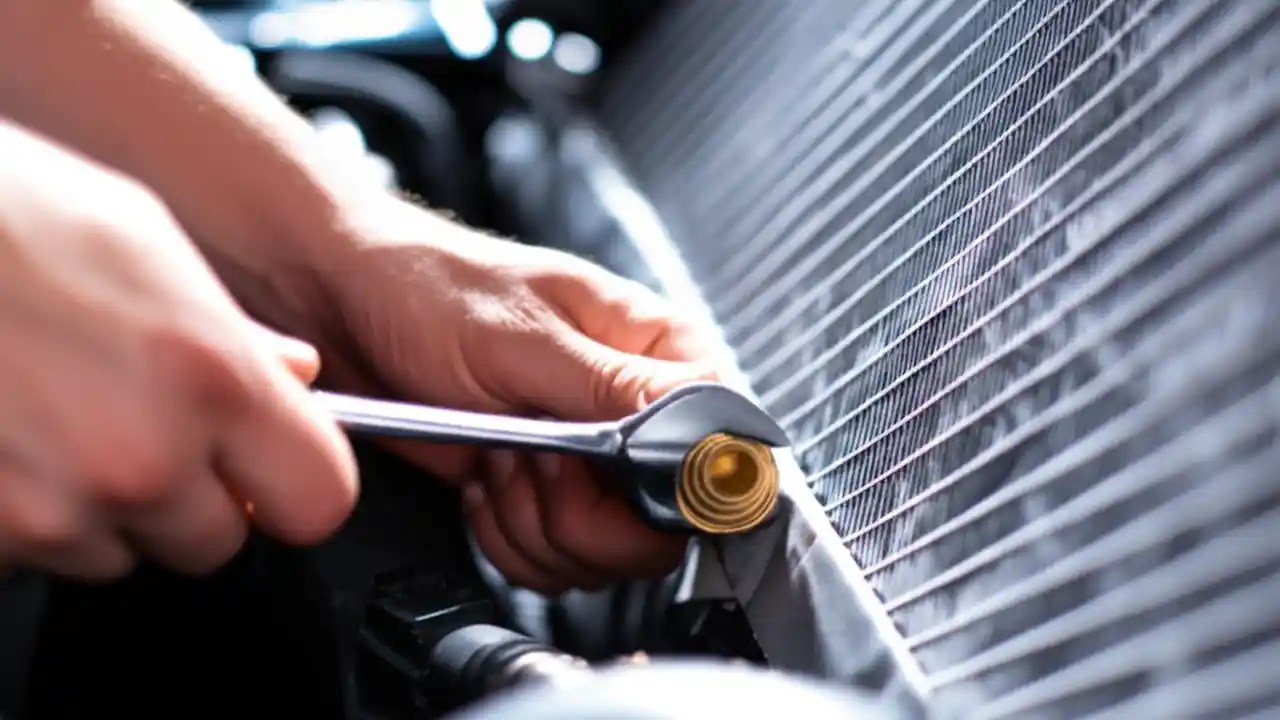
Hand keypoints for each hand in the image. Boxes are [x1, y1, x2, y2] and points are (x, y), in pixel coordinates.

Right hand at [0, 122, 356, 580]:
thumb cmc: (0, 215)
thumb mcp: (144, 239)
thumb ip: (236, 332)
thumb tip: (296, 379)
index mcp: (211, 382)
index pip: (319, 500)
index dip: (297, 484)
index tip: (275, 468)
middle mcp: (141, 461)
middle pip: (216, 541)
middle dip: (191, 496)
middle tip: (140, 425)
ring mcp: (52, 513)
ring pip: (119, 554)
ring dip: (101, 507)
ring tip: (48, 413)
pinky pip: (33, 554)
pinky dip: (22, 513)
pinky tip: (4, 437)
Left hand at [299, 199, 728, 593]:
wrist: (343, 303)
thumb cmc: (431, 288)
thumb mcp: (527, 339)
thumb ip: (622, 392)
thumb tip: (713, 430)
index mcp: (660, 350)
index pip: (724, 446)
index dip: (678, 487)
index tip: (611, 477)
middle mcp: (637, 409)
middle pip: (664, 524)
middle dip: (584, 516)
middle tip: (536, 462)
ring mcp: (591, 459)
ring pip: (605, 554)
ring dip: (536, 524)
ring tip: (499, 458)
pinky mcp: (544, 493)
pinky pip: (553, 561)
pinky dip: (507, 537)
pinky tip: (483, 481)